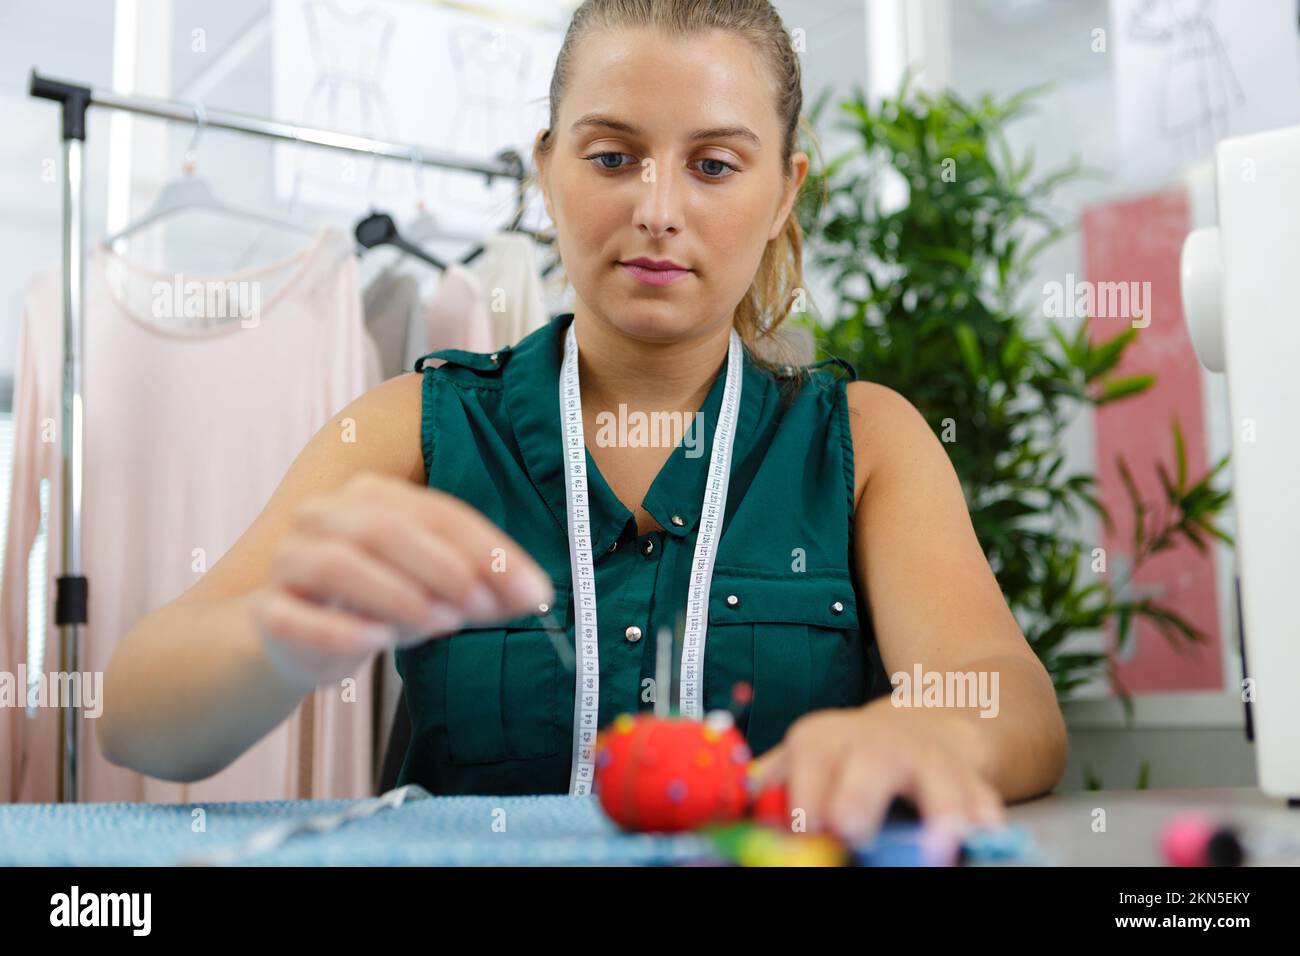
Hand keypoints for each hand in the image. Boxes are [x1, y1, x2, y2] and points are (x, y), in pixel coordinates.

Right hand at [252, 472, 553, 687]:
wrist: (297, 637)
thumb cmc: (375, 602)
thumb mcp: (435, 589)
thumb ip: (480, 588)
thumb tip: (532, 594)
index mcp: (371, 495)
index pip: (439, 513)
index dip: (489, 550)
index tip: (532, 590)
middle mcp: (325, 516)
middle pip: (386, 528)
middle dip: (446, 568)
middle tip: (485, 606)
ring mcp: (290, 560)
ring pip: (339, 563)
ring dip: (398, 593)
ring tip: (442, 623)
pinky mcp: (268, 611)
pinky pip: (296, 617)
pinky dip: (340, 629)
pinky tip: (377, 643)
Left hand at [747, 700, 1005, 839]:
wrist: (925, 725)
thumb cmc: (847, 757)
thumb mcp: (803, 759)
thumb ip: (769, 788)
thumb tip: (726, 816)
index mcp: (823, 739)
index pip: (810, 758)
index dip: (803, 792)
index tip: (803, 824)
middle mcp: (876, 743)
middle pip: (869, 763)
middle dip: (859, 795)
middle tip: (851, 827)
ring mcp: (929, 759)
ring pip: (938, 780)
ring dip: (940, 810)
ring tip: (942, 840)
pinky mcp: (971, 780)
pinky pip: (982, 798)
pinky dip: (984, 815)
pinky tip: (986, 833)